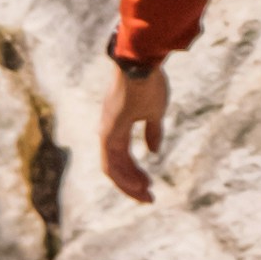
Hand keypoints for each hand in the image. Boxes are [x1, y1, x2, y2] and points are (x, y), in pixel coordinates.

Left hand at [100, 60, 168, 201]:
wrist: (142, 62)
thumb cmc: (149, 82)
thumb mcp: (154, 111)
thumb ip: (152, 131)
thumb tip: (153, 151)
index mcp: (117, 126)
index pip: (120, 159)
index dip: (133, 175)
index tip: (148, 185)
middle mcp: (107, 131)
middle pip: (114, 168)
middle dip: (131, 185)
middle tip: (148, 197)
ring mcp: (106, 130)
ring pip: (112, 168)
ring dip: (128, 184)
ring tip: (146, 194)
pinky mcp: (108, 130)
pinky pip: (111, 161)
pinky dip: (124, 175)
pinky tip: (139, 183)